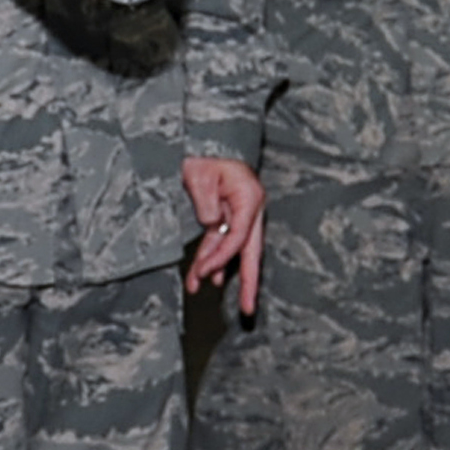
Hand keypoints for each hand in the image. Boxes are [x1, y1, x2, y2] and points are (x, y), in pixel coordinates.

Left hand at [181, 156, 265, 315]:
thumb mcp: (200, 175)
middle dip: (249, 282)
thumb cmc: (205, 154)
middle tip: (248, 310)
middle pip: (251, 251)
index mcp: (250, 198)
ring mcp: (240, 214)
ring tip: (198, 288)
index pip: (239, 236)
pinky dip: (210, 256)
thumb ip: (206, 203)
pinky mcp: (226, 216)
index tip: (205, 271)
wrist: (206, 139)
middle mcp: (250, 209)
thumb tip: (211, 227)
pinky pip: (219, 241)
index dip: (222, 256)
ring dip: (216, 269)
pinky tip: (202, 274)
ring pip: (232, 249)